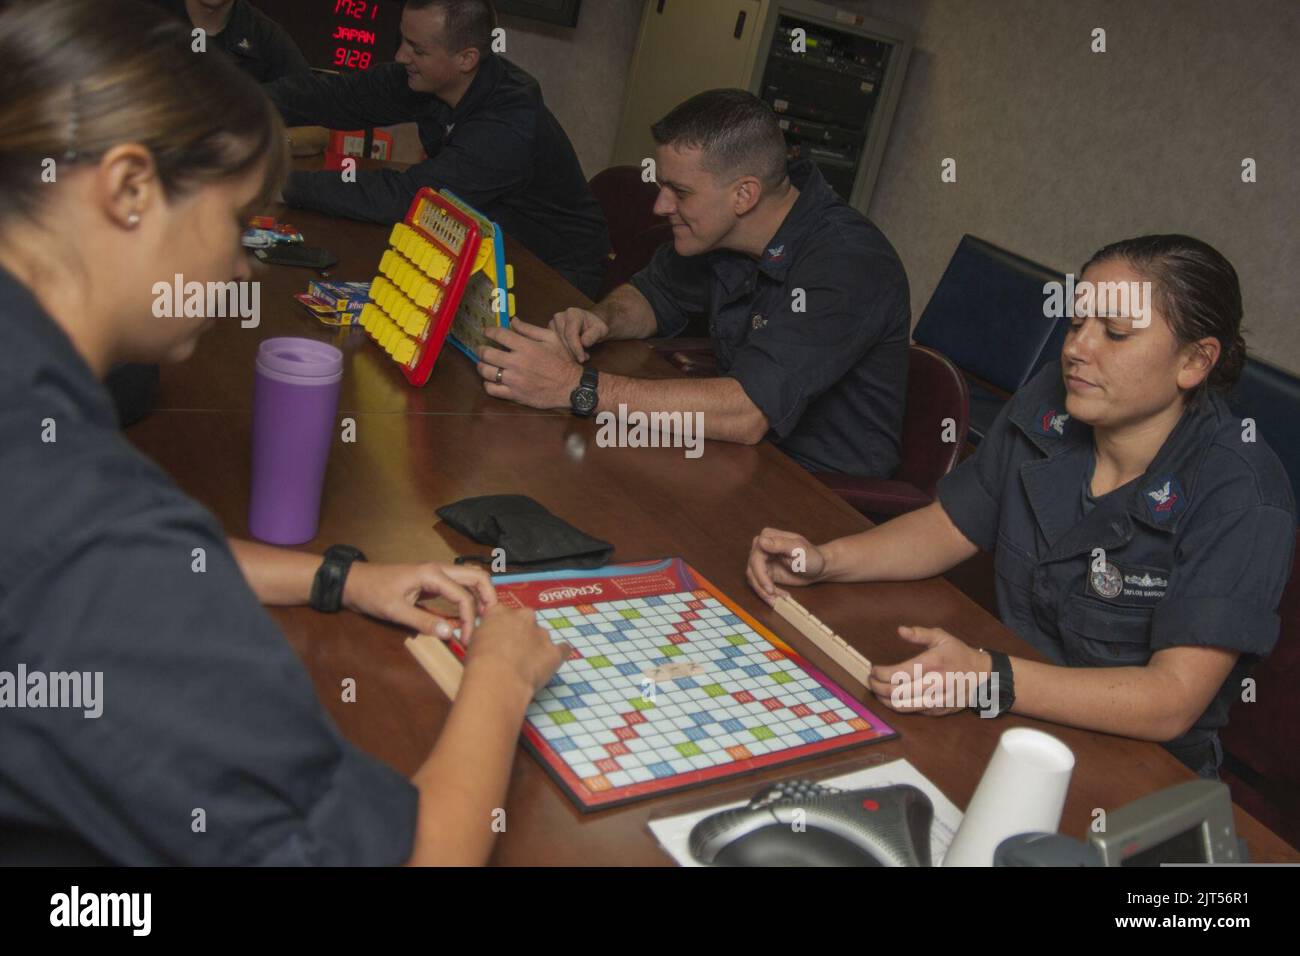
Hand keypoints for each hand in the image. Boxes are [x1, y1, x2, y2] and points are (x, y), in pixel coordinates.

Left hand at [342, 561, 495, 639]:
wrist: (355, 582)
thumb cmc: (373, 593)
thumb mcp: (396, 611)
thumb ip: (424, 621)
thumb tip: (450, 633)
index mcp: (432, 574)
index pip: (463, 596)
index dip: (469, 619)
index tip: (466, 640)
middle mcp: (439, 568)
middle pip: (477, 577)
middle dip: (489, 597)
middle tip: (491, 622)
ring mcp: (437, 572)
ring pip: (471, 577)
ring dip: (482, 595)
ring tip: (484, 618)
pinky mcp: (433, 579)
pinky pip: (459, 584)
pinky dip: (470, 595)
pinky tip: (470, 612)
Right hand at [462, 603, 567, 697]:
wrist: (497, 680)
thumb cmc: (479, 665)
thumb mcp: (472, 644)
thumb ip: (485, 636)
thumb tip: (488, 643)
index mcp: (500, 612)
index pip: (502, 614)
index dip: (501, 628)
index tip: (499, 640)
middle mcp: (523, 617)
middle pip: (525, 621)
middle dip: (521, 634)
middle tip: (512, 653)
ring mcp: (541, 633)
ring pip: (542, 637)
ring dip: (536, 647)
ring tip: (526, 666)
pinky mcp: (555, 652)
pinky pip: (562, 650)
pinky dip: (558, 655)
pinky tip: (551, 662)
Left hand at [478, 319, 582, 409]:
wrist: (570, 386)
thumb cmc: (562, 361)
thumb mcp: (551, 338)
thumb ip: (530, 329)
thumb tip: (513, 320)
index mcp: (526, 347)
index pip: (498, 334)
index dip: (488, 331)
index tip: (487, 332)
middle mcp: (517, 363)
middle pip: (486, 353)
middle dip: (481, 349)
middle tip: (483, 349)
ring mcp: (514, 380)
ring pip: (485, 372)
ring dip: (481, 366)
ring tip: (485, 364)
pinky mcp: (515, 394)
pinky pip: (491, 389)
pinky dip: (488, 384)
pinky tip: (492, 380)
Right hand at [549, 307, 608, 362]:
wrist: (589, 323)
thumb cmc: (595, 326)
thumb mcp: (601, 330)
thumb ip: (593, 335)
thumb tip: (584, 343)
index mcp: (573, 314)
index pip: (571, 334)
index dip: (576, 348)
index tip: (582, 359)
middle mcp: (560, 317)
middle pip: (563, 339)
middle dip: (573, 352)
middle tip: (583, 358)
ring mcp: (553, 323)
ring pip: (557, 343)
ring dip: (569, 352)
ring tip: (581, 355)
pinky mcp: (550, 331)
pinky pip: (554, 344)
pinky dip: (564, 350)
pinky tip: (573, 353)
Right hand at [746, 527, 826, 604]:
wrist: (818, 568)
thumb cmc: (812, 556)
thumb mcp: (798, 549)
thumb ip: (780, 544)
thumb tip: (761, 541)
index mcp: (768, 537)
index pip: (756, 557)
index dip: (760, 574)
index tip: (770, 588)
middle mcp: (761, 547)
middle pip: (752, 569)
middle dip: (761, 586)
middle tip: (774, 598)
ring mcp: (762, 560)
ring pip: (753, 578)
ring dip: (763, 592)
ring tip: (777, 600)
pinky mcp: (764, 571)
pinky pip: (759, 584)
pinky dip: (767, 593)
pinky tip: (779, 597)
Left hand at [867, 626, 990, 716]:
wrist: (984, 677)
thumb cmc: (959, 655)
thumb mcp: (942, 638)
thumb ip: (920, 634)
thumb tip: (900, 630)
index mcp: (931, 664)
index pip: (897, 674)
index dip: (880, 674)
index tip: (873, 670)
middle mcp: (933, 684)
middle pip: (895, 692)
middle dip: (877, 687)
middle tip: (871, 681)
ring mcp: (936, 700)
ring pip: (902, 706)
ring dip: (885, 700)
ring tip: (878, 691)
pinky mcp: (938, 710)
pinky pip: (913, 711)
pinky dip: (899, 706)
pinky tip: (893, 698)